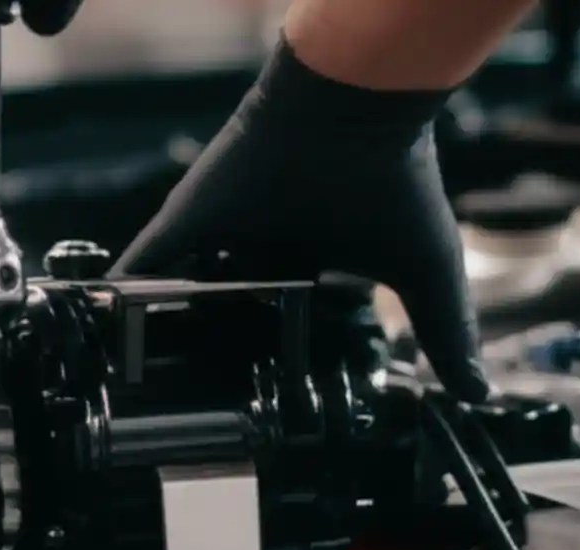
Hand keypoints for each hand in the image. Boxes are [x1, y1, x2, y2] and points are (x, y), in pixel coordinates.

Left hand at [108, 38, 490, 402]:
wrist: (358, 112)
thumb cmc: (399, 184)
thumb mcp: (428, 275)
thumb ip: (448, 336)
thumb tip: (479, 393)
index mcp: (305, 262)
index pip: (273, 320)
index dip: (259, 359)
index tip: (253, 403)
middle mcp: (256, 248)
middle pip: (216, 310)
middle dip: (201, 352)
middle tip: (186, 407)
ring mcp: (218, 233)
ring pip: (174, 292)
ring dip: (155, 331)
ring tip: (137, 387)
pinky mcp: (187, 217)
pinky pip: (141, 263)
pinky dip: (118, 296)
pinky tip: (99, 333)